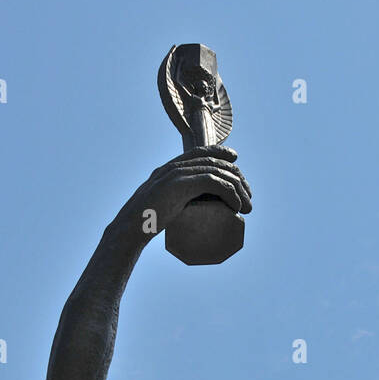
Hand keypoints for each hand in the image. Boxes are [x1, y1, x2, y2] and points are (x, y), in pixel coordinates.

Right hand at [114, 146, 251, 244]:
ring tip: (247, 206)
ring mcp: (177, 174)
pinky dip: (229, 193)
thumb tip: (186, 210)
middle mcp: (173, 167)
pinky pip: (214, 182)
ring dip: (237, 188)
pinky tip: (235, 206)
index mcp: (169, 169)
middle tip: (248, 196)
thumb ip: (174, 200)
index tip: (236, 161)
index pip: (200, 152)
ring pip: (217, 172)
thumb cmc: (144, 222)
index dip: (220, 152)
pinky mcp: (181, 185)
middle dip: (236, 176)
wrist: (130, 227)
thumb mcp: (161, 205)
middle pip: (214, 161)